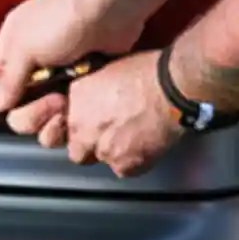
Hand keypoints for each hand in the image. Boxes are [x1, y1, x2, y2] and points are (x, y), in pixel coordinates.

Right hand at [0, 0, 146, 135]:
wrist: (114, 6)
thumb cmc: (64, 17)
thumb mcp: (25, 49)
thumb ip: (8, 80)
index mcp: (12, 45)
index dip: (2, 97)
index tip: (14, 106)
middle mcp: (34, 57)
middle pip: (21, 98)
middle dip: (33, 107)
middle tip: (52, 100)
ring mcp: (60, 68)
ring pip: (47, 102)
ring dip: (55, 107)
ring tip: (66, 99)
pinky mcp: (84, 74)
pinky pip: (73, 98)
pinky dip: (76, 102)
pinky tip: (81, 97)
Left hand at [54, 51, 182, 177]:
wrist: (174, 87)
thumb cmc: (150, 71)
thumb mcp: (108, 70)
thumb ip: (93, 91)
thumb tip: (97, 99)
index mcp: (76, 98)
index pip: (64, 122)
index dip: (81, 125)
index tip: (92, 124)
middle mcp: (81, 125)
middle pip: (77, 148)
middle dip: (90, 145)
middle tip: (112, 136)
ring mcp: (101, 147)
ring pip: (99, 160)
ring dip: (112, 153)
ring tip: (132, 140)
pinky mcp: (123, 163)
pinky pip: (124, 169)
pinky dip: (135, 162)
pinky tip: (147, 147)